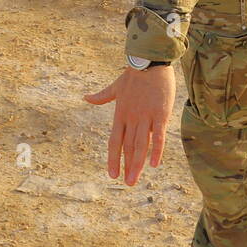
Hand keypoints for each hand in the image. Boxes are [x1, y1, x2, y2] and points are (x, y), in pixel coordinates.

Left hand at [84, 65, 175, 186]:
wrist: (149, 62)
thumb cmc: (134, 75)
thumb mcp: (115, 87)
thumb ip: (101, 96)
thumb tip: (85, 97)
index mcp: (120, 114)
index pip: (114, 141)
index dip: (113, 158)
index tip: (112, 174)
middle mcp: (131, 118)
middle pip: (127, 147)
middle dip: (126, 167)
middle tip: (126, 184)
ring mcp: (146, 117)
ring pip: (141, 145)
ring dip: (137, 164)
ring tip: (134, 180)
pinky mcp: (161, 114)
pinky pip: (158, 136)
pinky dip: (156, 150)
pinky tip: (154, 164)